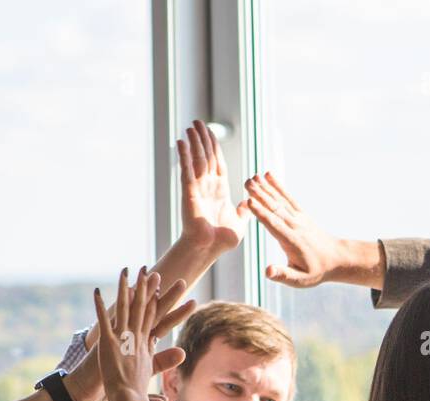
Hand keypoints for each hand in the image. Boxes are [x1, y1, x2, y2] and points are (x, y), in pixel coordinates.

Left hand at [73, 270, 193, 400]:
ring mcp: (123, 338)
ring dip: (124, 288)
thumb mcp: (151, 371)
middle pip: (142, 306)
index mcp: (146, 343)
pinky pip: (103, 320)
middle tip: (147, 269)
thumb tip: (182, 353)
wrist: (128, 398)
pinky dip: (99, 305)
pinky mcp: (108, 342)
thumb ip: (164, 360)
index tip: (158, 284)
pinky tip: (96, 291)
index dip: (154, 298)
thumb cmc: (137, 389)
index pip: (152, 315)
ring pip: (125, 307)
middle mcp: (136, 336)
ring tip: (124, 272)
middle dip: (145, 287)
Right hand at [179, 119, 248, 255]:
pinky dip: (184, 156)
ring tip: (190, 126)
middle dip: (202, 138)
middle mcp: (208, 186)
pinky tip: (181, 142)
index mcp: (220, 190)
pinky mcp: (189, 192)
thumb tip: (248, 202)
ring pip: (196, 159)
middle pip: (206, 156)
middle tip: (197, 122)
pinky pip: (186, 170)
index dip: (214, 146)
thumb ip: (244, 210)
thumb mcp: (240, 222)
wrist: (209, 249)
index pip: (217, 162)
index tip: (210, 132)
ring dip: (194, 142)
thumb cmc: (222, 240)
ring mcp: (198, 188)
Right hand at [244, 171, 381, 287]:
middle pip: (275, 208)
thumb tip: (267, 271)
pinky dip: (278, 186)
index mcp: (291, 241)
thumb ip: (283, 275)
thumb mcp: (300, 280)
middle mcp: (295, 226)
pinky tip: (268, 176)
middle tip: (246, 182)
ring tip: (253, 177)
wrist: (336, 258)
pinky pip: (288, 198)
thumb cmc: (316, 271)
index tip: (249, 201)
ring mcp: (298, 218)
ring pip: (280, 200)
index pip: (274, 225)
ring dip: (266, 188)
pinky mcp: (300, 214)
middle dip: (260, 195)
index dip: (261, 213)